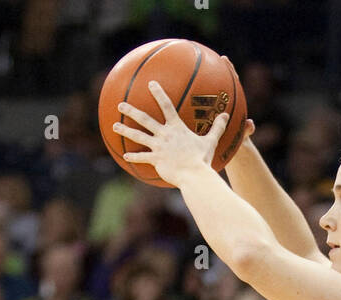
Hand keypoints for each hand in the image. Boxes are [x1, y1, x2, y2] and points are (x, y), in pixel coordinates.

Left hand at [114, 81, 228, 185]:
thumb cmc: (202, 159)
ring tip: (114, 126)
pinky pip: (141, 157)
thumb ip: (217, 127)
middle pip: (144, 119)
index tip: (150, 83)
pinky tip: (125, 155)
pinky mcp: (155, 160)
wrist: (194, 175)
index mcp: (176, 127)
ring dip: (124, 130)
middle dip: (131, 110)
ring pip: (138, 136)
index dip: (158, 93)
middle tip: (121, 104)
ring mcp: (158, 147)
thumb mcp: (211, 142)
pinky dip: (133, 156)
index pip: (166, 105)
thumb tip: (226, 115)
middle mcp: (164, 134)